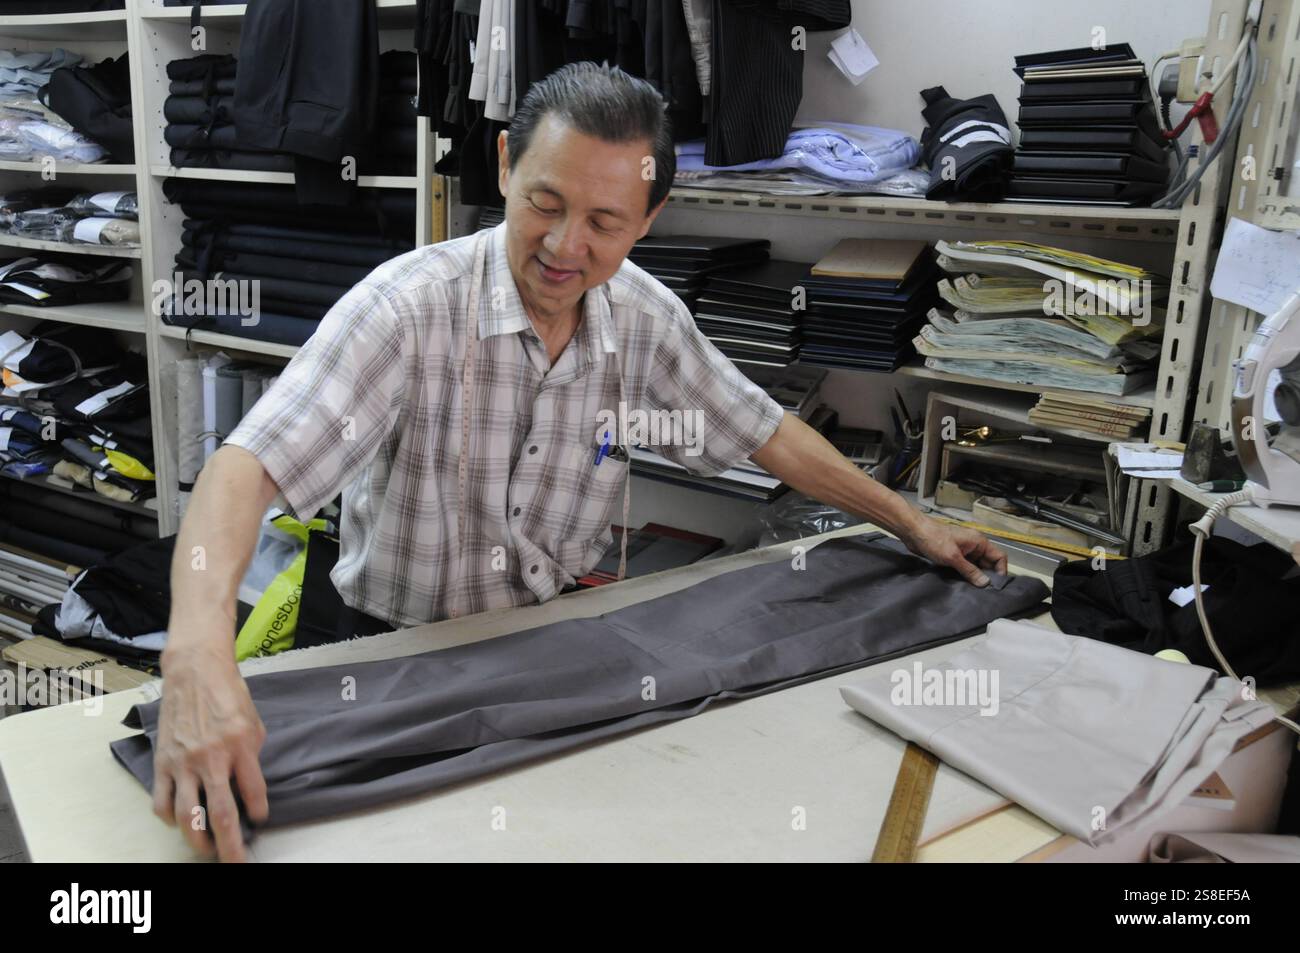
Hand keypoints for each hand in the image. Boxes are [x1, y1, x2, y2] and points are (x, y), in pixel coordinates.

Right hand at [152, 644, 268, 861]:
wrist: (195, 672)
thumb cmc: (228, 695)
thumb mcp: (253, 722)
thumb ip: (251, 755)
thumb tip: (248, 786)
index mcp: (241, 747)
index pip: (254, 793)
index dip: (258, 813)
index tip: (259, 821)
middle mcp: (212, 758)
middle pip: (221, 814)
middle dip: (230, 845)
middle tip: (235, 861)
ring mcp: (184, 762)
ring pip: (187, 815)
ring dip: (197, 840)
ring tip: (206, 851)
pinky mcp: (163, 762)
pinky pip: (161, 801)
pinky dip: (169, 818)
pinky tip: (179, 822)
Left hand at [903, 518, 1007, 586]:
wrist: (913, 532)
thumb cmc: (933, 538)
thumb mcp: (953, 557)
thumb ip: (970, 570)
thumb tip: (985, 583)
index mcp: (979, 542)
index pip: (999, 557)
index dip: (1000, 571)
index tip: (995, 586)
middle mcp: (974, 546)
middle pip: (988, 564)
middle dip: (987, 577)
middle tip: (984, 593)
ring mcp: (963, 552)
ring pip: (976, 567)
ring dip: (975, 578)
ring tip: (973, 592)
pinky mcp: (953, 557)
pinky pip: (964, 568)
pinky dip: (965, 576)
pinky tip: (962, 586)